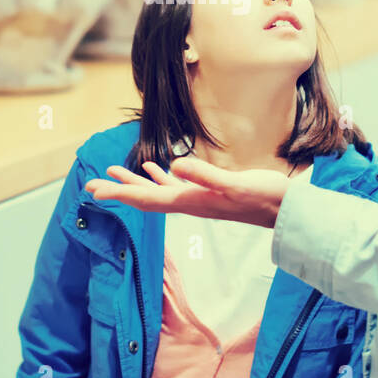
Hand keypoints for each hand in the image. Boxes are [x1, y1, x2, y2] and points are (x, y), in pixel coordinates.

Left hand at [83, 156, 288, 227]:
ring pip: (157, 192)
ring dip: (134, 184)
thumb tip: (174, 166)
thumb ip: (206, 176)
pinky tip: (154, 168)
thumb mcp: (236, 184)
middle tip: (90, 186)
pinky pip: (176, 185)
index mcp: (192, 201)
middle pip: (145, 199)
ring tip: (112, 174)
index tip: (94, 192)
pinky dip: (160, 177)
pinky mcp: (209, 193)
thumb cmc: (266, 197)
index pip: (148, 199)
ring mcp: (199, 199)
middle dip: (118, 192)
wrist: (288, 211)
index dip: (120, 194)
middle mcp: (190, 203)